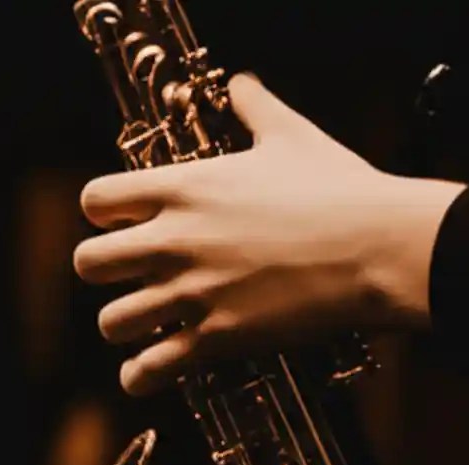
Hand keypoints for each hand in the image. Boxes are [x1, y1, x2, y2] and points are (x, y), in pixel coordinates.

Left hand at [73, 73, 465, 395]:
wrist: (380, 248)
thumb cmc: (339, 189)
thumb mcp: (291, 135)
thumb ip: (254, 108)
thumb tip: (242, 84)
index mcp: (183, 189)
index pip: (96, 200)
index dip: (103, 213)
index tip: (121, 221)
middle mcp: (174, 241)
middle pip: (88, 263)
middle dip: (103, 271)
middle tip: (128, 274)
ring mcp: (192, 293)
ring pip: (111, 322)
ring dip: (124, 325)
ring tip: (143, 325)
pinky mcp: (216, 338)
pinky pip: (149, 369)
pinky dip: (141, 375)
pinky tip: (147, 372)